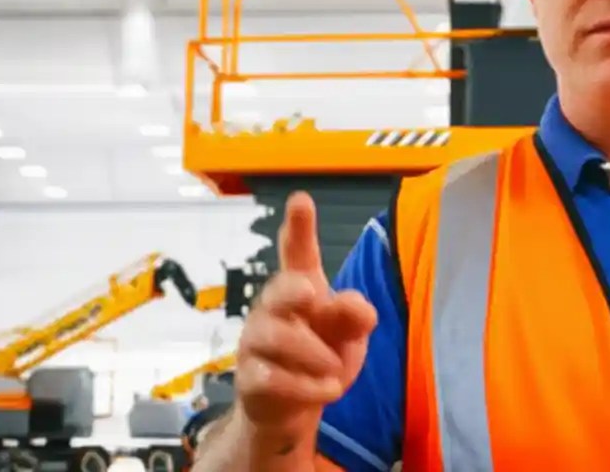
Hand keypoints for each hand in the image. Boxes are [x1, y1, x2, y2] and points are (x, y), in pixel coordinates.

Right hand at [234, 192, 378, 453]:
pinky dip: (305, 386)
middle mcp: (274, 309)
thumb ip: (355, 317)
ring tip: (337, 372)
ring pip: (275, 336)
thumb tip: (359, 305)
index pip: (297, 252)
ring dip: (313, 354)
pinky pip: (272, 377)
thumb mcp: (349, 336)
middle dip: (292, 288)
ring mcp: (257, 343)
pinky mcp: (250, 378)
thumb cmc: (322, 356)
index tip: (301, 200)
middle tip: (312, 294)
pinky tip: (328, 391)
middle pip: (277, 288)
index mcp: (302, 288)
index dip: (298, 227)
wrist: (294, 409)